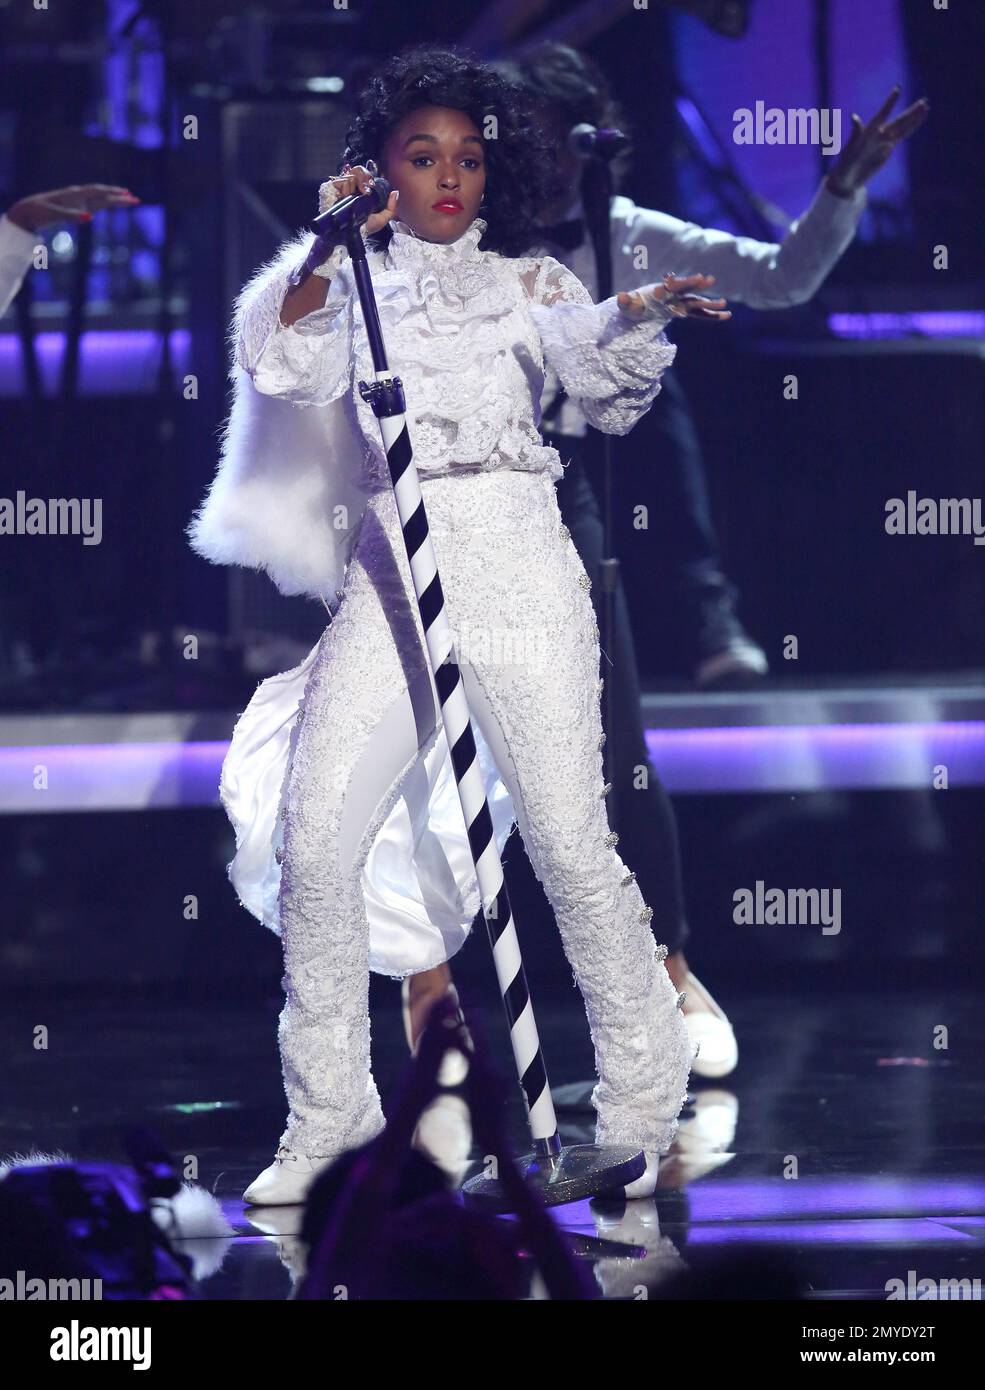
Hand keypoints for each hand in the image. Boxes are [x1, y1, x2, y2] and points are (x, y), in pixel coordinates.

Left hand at [6, 184, 140, 232]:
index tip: (130, 198)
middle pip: (102, 194)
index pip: (100, 195)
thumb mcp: (55, 215)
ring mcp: (76, 200)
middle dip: (118, 197)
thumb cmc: (40, 212)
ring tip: (125, 197)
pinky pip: (92, 202)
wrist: (27, 210)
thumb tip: (90, 218)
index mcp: (75, 196)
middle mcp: (77, 196)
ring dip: (112, 197)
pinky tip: (107, 202)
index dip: (116, 197)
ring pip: (98, 197)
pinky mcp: (73, 206)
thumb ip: (72, 216)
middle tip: (135, 199)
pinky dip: (102, 202)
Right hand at [319, 162, 399, 237]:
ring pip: (351, 174)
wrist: (349, 234)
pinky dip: (346, 187)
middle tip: (366, 189)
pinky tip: (347, 196)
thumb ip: (391, 208)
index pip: (365, 174)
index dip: (369, 176)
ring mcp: (342, 187)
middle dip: (364, 177)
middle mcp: (352, 187)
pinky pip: (341, 180)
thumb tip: (395, 192)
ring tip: (357, 195)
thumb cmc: (363, 228)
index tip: (372, 186)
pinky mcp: (333, 188)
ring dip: (356, 184)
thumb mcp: (381, 220)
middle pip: (358, 169)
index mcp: (362, 191)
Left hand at [618, 273, 730, 322]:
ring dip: (709, 303)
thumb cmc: (634, 306)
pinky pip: (700, 314)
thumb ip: (625, 301)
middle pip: (688, 289)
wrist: (640, 308)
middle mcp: (673, 295)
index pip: (673, 284)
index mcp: (661, 290)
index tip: (694, 277)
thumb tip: (621, 296)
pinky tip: (726, 316)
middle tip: (710, 279)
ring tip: (724, 303)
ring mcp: (681, 303)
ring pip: (697, 302)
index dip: (682, 281)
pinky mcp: (685, 311)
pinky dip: (712, 316)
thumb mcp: (627, 306)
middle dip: (698, 285)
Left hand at [827, 86, 928, 196]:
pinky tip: (919, 120)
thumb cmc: (843, 165)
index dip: (890, 102)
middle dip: (910, 112)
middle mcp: (878, 134)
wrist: (846, 180)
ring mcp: (884, 141)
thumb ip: (854, 134)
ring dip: (914, 118)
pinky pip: (902, 136)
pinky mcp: (888, 149)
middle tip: (923, 101)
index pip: (882, 115)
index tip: (898, 89)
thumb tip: (855, 117)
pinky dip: (911, 128)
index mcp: (868, 132)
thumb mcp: (848, 151)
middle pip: (897, 121)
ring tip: (925, 107)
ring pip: (902, 127)